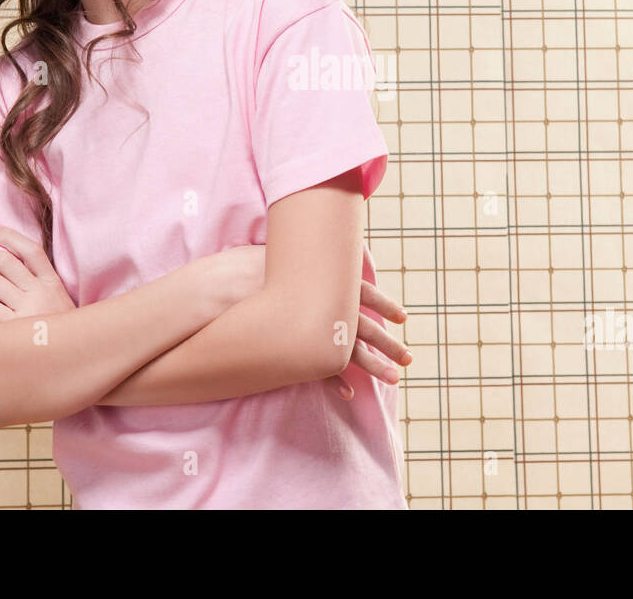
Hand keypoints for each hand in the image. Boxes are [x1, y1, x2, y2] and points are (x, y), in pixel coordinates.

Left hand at [0, 223, 76, 324]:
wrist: (73, 360)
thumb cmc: (61, 332)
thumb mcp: (60, 304)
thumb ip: (42, 286)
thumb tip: (13, 269)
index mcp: (53, 283)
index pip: (30, 250)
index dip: (8, 235)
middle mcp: (40, 292)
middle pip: (5, 261)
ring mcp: (27, 309)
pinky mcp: (13, 327)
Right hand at [213, 243, 411, 399]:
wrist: (223, 290)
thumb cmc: (249, 268)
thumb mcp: (283, 254)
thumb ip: (304, 254)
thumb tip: (315, 238)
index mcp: (326, 282)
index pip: (365, 293)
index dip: (386, 305)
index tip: (404, 317)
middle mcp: (323, 306)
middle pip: (366, 327)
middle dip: (389, 344)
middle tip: (409, 358)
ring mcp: (310, 330)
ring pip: (351, 352)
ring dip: (375, 367)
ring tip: (394, 378)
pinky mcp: (293, 351)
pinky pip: (320, 369)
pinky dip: (336, 381)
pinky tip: (349, 393)